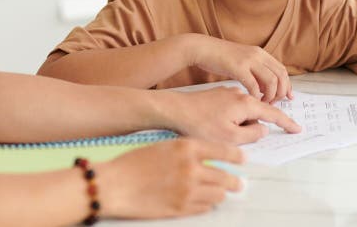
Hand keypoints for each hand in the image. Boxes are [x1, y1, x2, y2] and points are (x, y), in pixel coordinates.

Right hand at [99, 138, 243, 217]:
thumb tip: (208, 158)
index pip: (224, 150)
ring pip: (218, 195)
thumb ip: (187, 151)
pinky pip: (205, 208)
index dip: (236, 156)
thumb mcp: (164, 146)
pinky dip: (206, 205)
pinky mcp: (181, 209)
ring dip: (220, 194)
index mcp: (187, 147)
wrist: (114, 184)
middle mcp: (192, 168)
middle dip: (234, 181)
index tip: (242, 159)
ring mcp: (188, 191)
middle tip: (238, 183)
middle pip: (225, 177)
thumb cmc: (134, 162)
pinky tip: (202, 202)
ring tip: (219, 193)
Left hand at [162, 86, 300, 143]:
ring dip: (244, 123)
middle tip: (252, 134)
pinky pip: (234, 108)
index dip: (286, 123)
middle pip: (260, 111)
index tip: (297, 129)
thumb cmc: (200, 125)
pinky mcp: (218, 95)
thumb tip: (263, 130)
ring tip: (229, 133)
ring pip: (246, 110)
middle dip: (261, 124)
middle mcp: (240, 94)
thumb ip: (252, 135)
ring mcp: (228, 93)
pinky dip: (235, 118)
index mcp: (246, 103)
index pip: (273, 113)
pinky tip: (222, 126)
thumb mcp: (230, 137)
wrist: (174, 109)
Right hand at [184, 34, 291, 101]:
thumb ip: (255, 71)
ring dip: (271, 96)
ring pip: (271, 81)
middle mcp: (257, 55)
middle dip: (281, 93)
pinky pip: (254, 85)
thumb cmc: (219, 58)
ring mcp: (248, 60)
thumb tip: (266, 87)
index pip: (282, 70)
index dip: (287, 85)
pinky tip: (252, 100)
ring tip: (263, 103)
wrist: (203, 49)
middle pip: (280, 76)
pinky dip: (256, 96)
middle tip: (274, 103)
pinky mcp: (238, 67)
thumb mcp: (242, 61)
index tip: (288, 97)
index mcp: (260, 53)